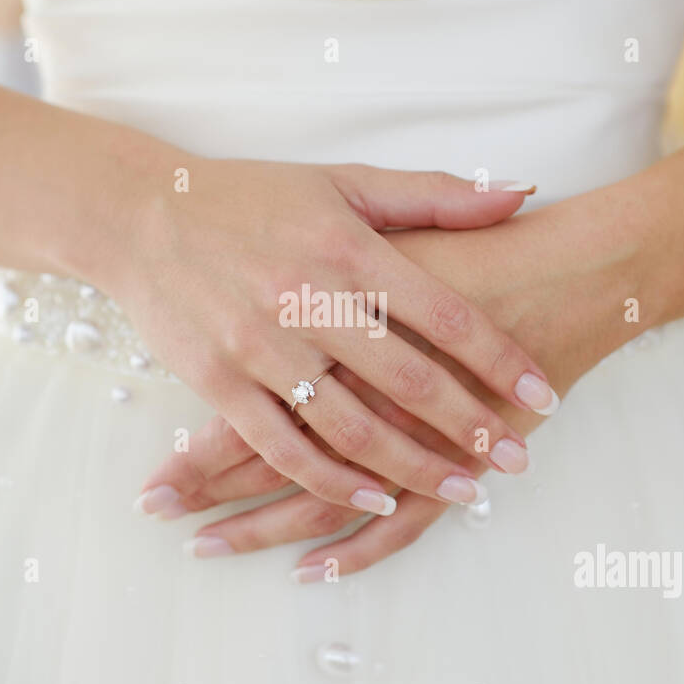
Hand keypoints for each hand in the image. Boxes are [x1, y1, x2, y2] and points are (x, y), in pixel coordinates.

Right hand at [138, 193, 640, 573]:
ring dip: (412, 467)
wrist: (141, 214)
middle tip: (517, 460)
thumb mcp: (343, 184)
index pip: (442, 314)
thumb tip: (522, 193)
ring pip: (350, 427)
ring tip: (463, 491)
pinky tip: (376, 499)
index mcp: (345, 250)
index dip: (499, 359)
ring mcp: (258, 348)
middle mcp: (305, 301)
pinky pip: (283, 448)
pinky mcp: (217, 384)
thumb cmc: (251, 198)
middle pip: (406, 380)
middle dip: (470, 426)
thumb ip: (434, 196)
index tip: (542, 394)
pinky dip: (333, 481)